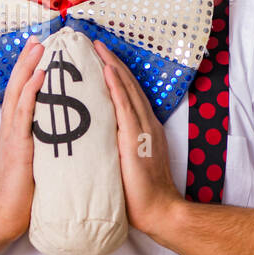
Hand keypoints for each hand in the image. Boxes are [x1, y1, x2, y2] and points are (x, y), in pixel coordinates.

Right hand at [0, 35, 46, 251]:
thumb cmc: (18, 201)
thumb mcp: (31, 168)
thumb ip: (40, 152)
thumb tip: (59, 144)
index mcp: (14, 136)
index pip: (20, 98)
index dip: (28, 76)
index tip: (39, 55)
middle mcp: (9, 131)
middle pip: (16, 88)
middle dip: (27, 63)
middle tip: (39, 39)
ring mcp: (11, 137)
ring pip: (18, 94)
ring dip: (29, 68)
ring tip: (40, 47)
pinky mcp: (16, 147)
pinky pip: (24, 113)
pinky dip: (31, 91)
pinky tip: (40, 76)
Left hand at [93, 39, 183, 237]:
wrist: (159, 211)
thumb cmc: (139, 195)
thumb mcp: (125, 163)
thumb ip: (115, 147)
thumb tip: (95, 140)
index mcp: (143, 129)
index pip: (128, 94)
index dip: (114, 74)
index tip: (100, 57)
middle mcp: (145, 123)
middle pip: (127, 85)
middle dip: (111, 62)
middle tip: (94, 42)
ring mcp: (143, 129)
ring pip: (126, 89)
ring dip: (111, 66)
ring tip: (97, 47)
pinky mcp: (136, 138)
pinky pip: (125, 106)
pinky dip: (117, 86)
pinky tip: (107, 70)